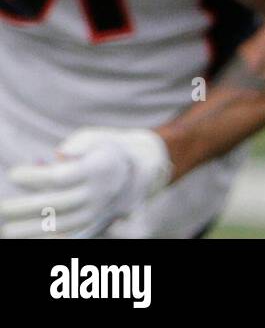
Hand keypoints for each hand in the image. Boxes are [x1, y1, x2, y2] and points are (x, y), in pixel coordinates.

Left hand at [0, 127, 171, 238]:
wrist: (138, 170)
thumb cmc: (105, 150)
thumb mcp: (93, 138)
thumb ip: (74, 147)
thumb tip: (54, 158)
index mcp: (101, 167)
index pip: (62, 176)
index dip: (35, 176)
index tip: (13, 173)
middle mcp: (100, 193)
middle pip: (57, 204)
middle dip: (24, 208)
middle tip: (1, 207)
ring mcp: (98, 212)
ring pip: (61, 225)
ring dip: (30, 230)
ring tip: (7, 229)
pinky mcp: (94, 225)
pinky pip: (69, 236)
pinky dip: (48, 238)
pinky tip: (27, 238)